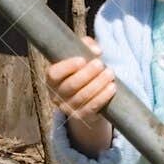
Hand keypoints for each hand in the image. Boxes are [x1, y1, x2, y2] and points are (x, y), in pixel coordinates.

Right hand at [45, 37, 117, 155]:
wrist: (87, 99)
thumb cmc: (82, 71)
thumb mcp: (81, 56)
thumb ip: (86, 46)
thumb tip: (96, 50)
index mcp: (52, 80)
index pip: (54, 74)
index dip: (67, 67)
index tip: (82, 60)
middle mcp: (56, 96)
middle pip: (70, 86)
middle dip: (87, 74)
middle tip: (100, 64)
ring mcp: (67, 108)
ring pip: (82, 97)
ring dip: (98, 84)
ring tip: (110, 73)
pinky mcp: (80, 117)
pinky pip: (91, 108)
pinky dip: (103, 97)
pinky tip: (112, 87)